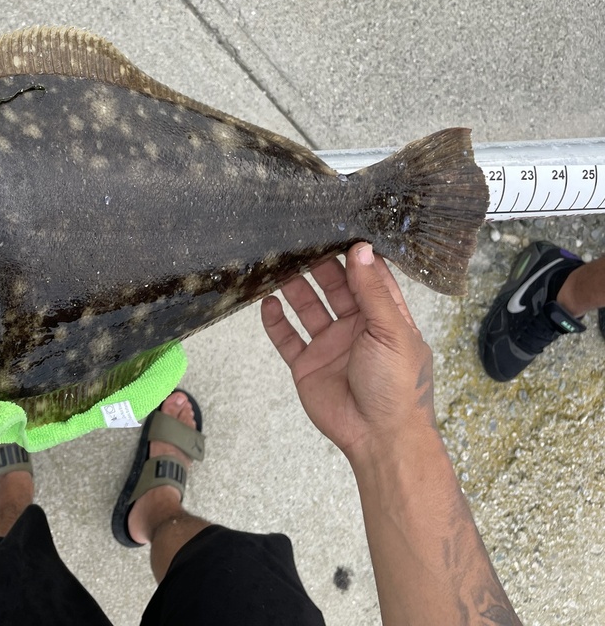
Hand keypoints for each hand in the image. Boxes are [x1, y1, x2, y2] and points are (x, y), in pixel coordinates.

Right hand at [261, 243, 435, 461]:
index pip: (369, 278)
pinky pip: (287, 338)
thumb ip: (372, 290)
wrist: (379, 436)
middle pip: (334, 288)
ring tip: (279, 265)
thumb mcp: (391, 330)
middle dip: (320, 266)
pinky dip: (276, 321)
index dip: (355, 256)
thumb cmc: (398, 384)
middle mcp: (356, 328)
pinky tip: (268, 303)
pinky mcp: (307, 365)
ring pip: (308, 308)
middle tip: (302, 241)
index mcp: (385, 318)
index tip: (339, 229)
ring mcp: (330, 346)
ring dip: (295, 287)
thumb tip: (361, 249)